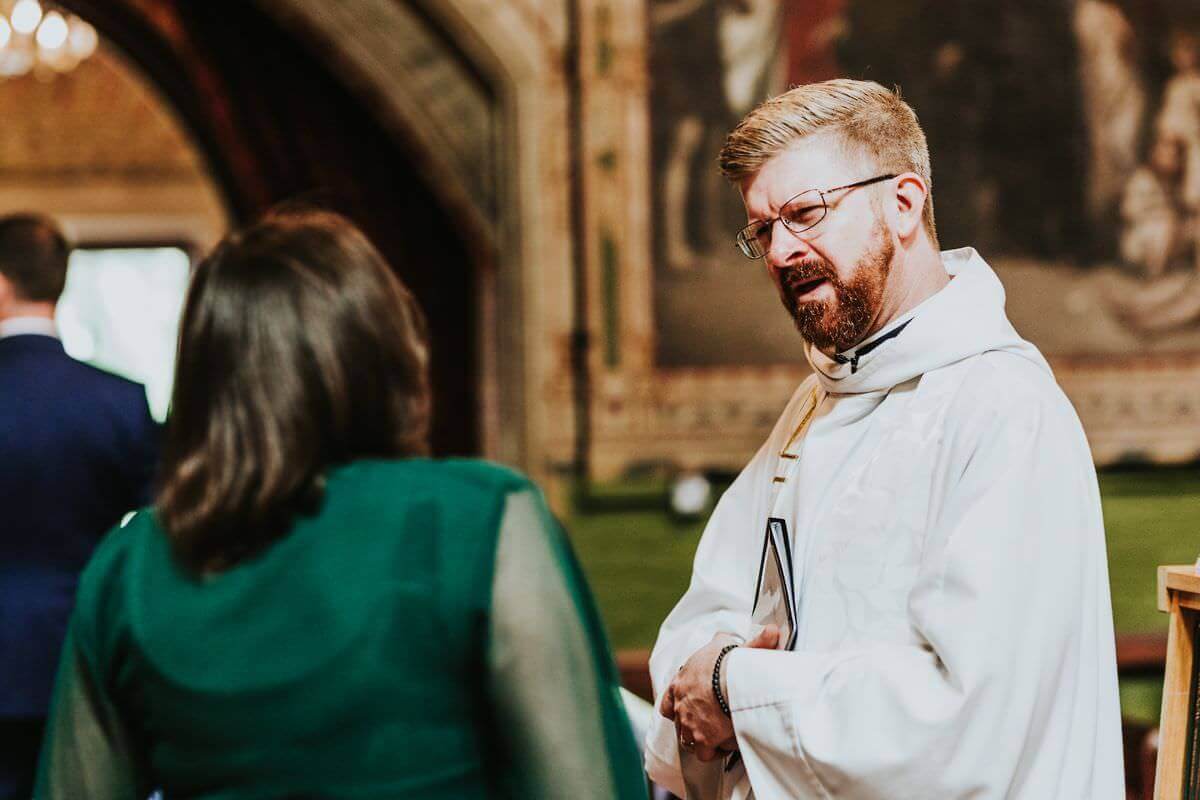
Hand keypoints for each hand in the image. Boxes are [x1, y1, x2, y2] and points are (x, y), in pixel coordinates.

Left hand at [660, 625, 779, 761]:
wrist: (729, 679)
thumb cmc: (725, 661)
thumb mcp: (729, 645)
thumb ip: (745, 642)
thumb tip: (770, 631)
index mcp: (680, 682)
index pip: (669, 699)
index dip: (678, 704)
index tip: (690, 705)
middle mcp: (680, 704)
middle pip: (680, 721)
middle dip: (693, 723)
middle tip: (710, 721)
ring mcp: (689, 723)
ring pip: (689, 740)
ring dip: (701, 739)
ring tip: (718, 736)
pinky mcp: (703, 739)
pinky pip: (705, 753)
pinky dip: (715, 751)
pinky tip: (726, 745)